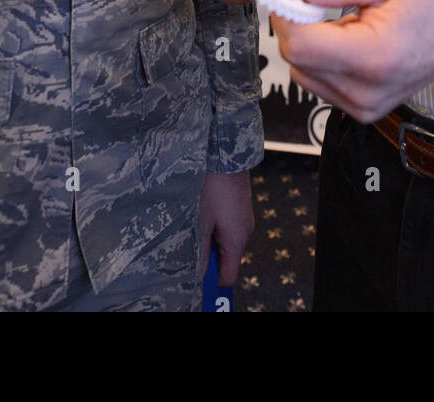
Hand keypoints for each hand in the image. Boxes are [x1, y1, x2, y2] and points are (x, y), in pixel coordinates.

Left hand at [199, 170, 253, 286]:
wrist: (226, 153)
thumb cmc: (212, 185)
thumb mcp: (200, 220)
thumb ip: (199, 249)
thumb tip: (197, 273)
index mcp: (237, 240)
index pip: (229, 275)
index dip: (212, 280)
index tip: (195, 276)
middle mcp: (245, 231)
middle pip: (226, 258)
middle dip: (208, 255)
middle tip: (189, 243)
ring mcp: (244, 217)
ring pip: (225, 240)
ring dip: (210, 237)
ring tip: (194, 221)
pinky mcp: (240, 206)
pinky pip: (228, 224)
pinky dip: (215, 224)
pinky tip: (202, 209)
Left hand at [270, 0, 433, 122]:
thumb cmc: (433, 2)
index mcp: (374, 56)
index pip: (299, 46)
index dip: (285, 16)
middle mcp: (366, 91)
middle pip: (297, 59)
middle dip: (296, 26)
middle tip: (315, 0)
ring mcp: (364, 106)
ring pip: (302, 73)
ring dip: (310, 44)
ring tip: (342, 22)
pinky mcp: (362, 111)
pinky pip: (318, 83)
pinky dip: (322, 59)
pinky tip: (348, 41)